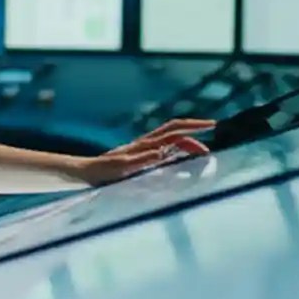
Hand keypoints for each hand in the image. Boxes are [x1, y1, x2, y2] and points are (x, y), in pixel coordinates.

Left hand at [79, 118, 214, 184]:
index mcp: (145, 144)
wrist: (87, 173)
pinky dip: (176, 150)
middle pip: (174, 132)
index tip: (211, 125)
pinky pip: (163, 149)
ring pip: (170, 140)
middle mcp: (145, 144)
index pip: (174, 130)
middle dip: (194, 133)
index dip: (193, 126)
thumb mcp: (123, 167)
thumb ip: (142, 159)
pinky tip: (179, 158)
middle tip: (210, 142)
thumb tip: (161, 151)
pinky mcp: (139, 156)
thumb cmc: (103, 172)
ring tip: (200, 154)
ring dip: (187, 143)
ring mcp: (142, 149)